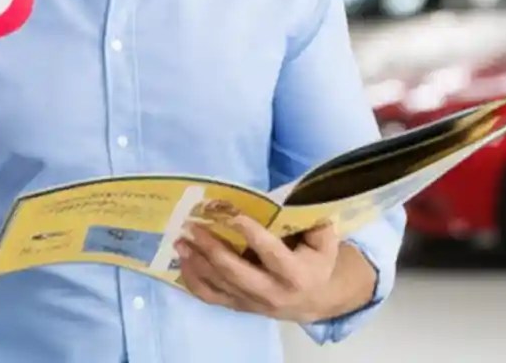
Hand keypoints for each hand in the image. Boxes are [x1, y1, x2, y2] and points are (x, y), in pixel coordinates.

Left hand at [174, 217, 340, 323]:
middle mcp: (272, 293)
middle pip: (236, 272)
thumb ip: (313, 222)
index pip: (271, 253)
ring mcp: (252, 303)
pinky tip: (182, 261)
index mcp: (296, 275)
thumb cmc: (317, 262)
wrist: (313, 300)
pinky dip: (193, 280)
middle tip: (193, 226)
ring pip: (219, 284)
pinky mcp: (238, 307)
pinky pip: (210, 297)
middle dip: (212, 248)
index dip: (252, 234)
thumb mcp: (325, 241)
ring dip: (197, 261)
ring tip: (181, 240)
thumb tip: (291, 199)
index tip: (232, 214)